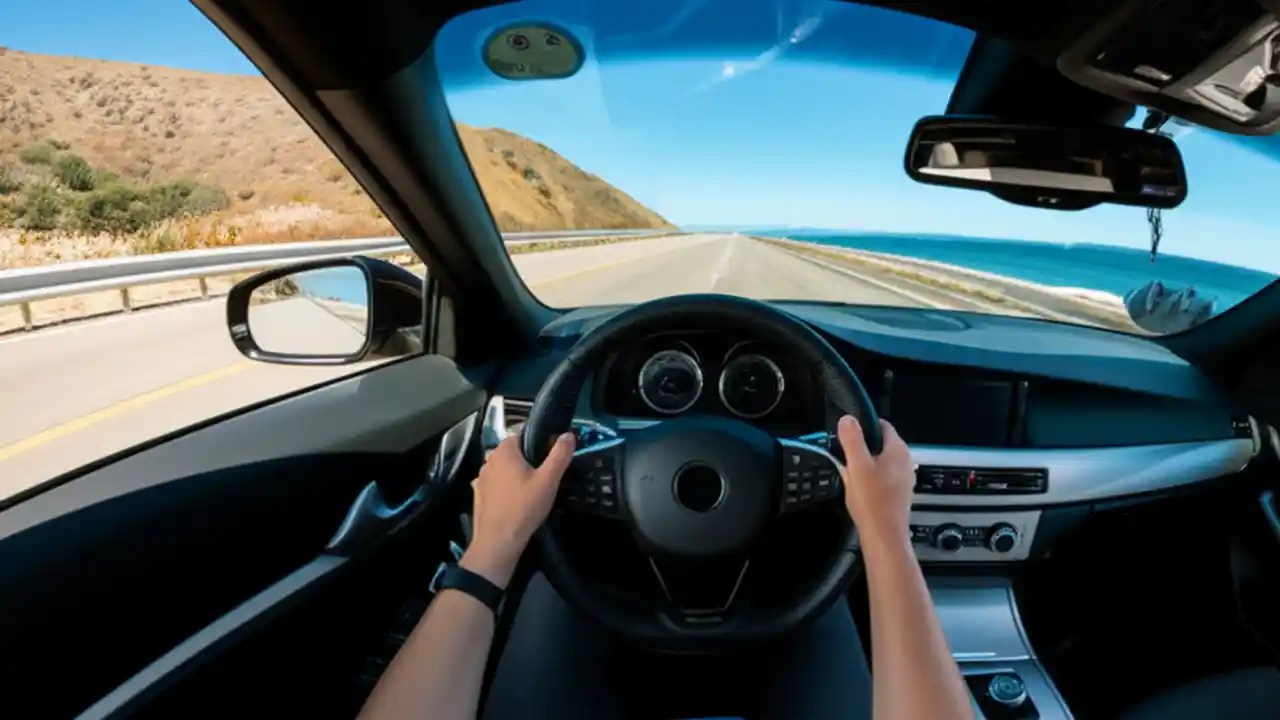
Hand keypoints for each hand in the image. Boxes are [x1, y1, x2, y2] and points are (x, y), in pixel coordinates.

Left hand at [460, 432, 574, 588]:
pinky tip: (515, 501)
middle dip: (528, 458)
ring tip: (531, 489)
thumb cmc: (524, 507)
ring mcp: (481, 478)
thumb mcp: (548, 481)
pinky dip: (505, 487)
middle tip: (545, 474)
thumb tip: (568, 435)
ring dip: (515, 473)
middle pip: (513, 451)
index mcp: (505, 451)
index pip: (522, 433)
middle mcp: (489, 459)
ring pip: (504, 468)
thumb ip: (559, 455)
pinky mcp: (478, 494)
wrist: (498, 541)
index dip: (538, 440)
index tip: (551, 453)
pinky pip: (496, 484)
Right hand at [836, 415, 914, 549]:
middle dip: (861, 450)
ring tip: (852, 478)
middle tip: (847, 460)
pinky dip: (870, 481)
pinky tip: (860, 492)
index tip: (847, 435)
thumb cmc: (873, 502)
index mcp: (898, 450)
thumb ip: (852, 439)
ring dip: (864, 467)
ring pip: (879, 462)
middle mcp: (905, 461)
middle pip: (879, 444)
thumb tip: (848, 419)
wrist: (884, 536)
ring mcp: (904, 478)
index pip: (882, 425)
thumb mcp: (857, 465)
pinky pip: (881, 478)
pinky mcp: (898, 493)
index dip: (863, 426)